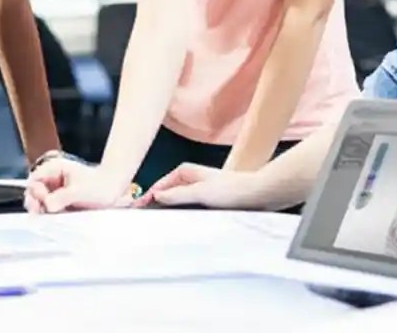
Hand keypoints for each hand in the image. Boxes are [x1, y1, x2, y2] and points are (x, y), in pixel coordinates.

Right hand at [23, 159, 132, 213]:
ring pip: (40, 202)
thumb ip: (61, 197)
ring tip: (52, 215)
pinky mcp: (60, 202)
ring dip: (42, 210)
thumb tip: (47, 205)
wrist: (114, 190)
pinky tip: (56, 217)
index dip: (35, 192)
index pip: (34, 180)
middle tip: (41, 212)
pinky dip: (50, 215)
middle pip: (34, 192)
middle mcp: (52, 179)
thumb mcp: (79, 191)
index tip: (43, 201)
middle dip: (36, 203)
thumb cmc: (100, 185)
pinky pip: (49, 209)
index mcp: (55, 169)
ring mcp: (55, 191)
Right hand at [134, 163, 264, 209]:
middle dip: (157, 202)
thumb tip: (157, 196)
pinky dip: (183, 213)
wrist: (258, 195)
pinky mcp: (211, 201)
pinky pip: (190, 207)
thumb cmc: (233, 190)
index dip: (149, 194)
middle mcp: (193, 179)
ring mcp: (202, 190)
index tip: (138, 206)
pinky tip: (184, 223)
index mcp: (187, 172)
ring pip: (179, 200)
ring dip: (171, 209)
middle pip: (168, 191)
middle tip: (145, 216)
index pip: (160, 184)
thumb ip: (177, 195)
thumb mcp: (200, 193)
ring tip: (161, 221)